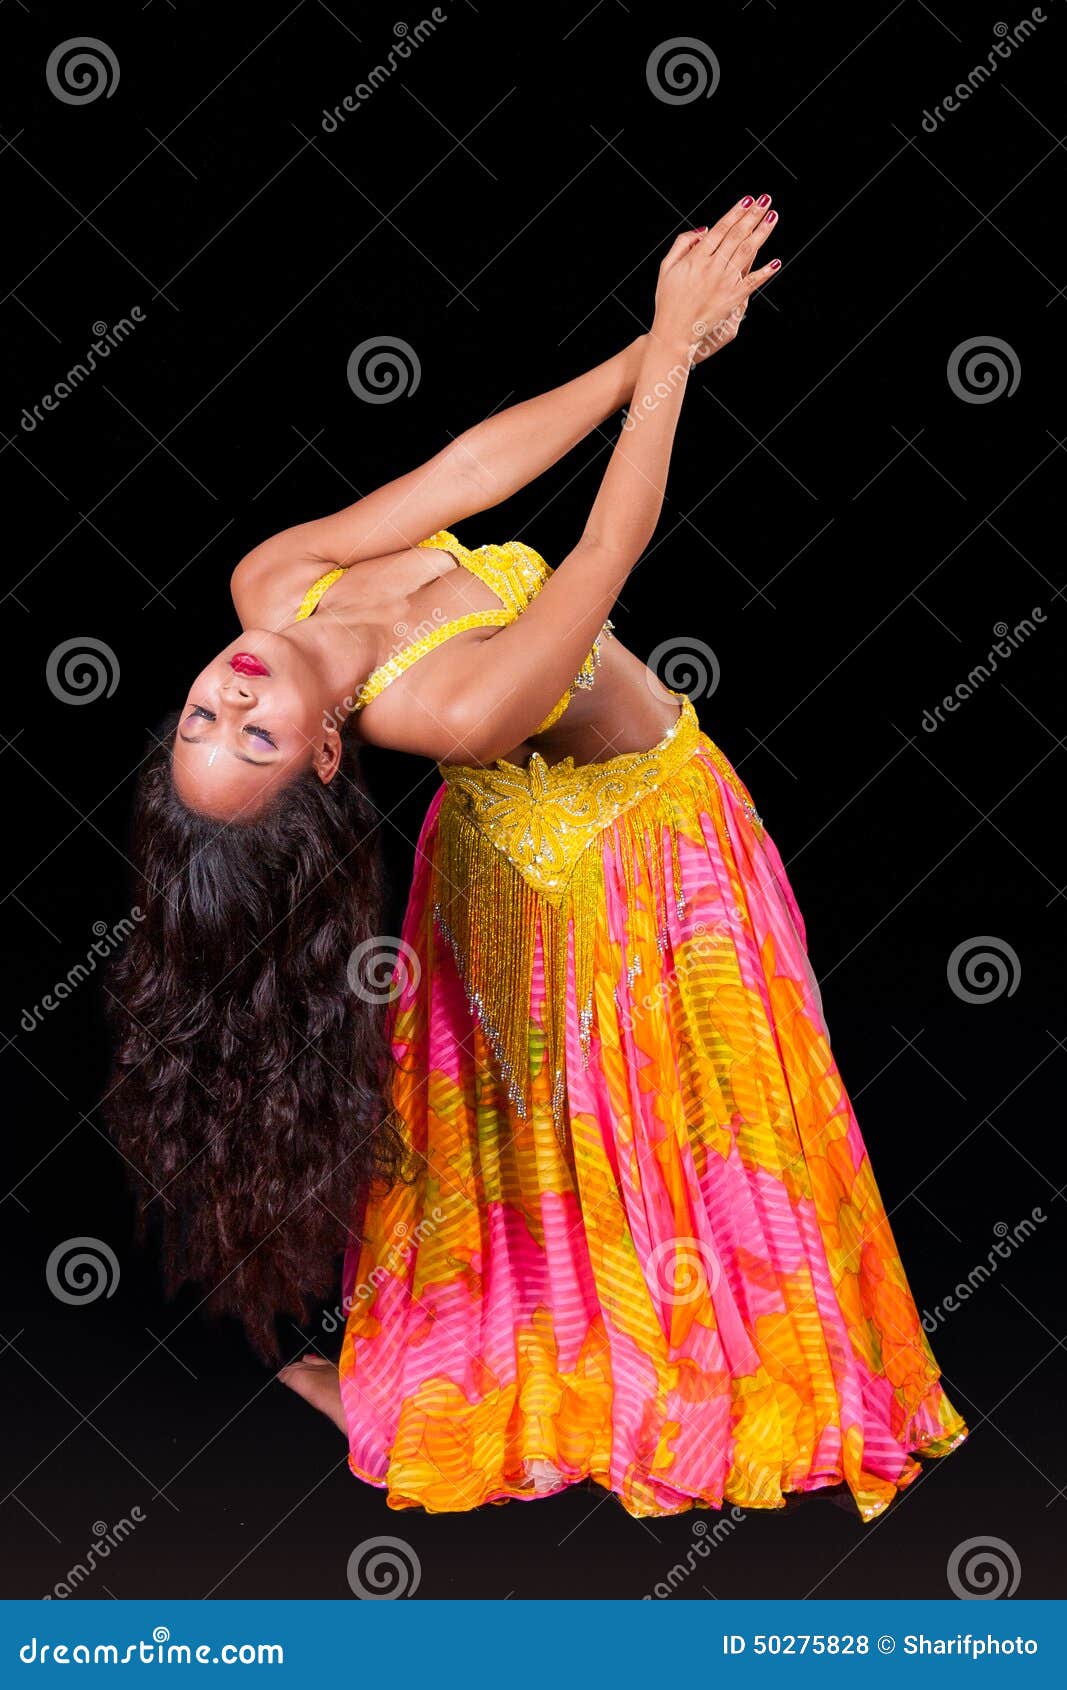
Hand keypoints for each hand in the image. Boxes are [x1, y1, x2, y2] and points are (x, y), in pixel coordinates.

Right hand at [652, 196, 779, 357]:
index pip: (721, 228)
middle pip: (737, 235)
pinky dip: (765, 272)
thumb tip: (704, 230)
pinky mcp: (732, 299)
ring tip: (772, 218)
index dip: (736, 212)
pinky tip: (776, 262)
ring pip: (747, 253)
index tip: (748, 200)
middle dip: (753, 216)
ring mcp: (724, 283)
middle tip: (766, 201)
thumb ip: (682, 244)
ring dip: (762, 234)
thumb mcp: (666, 267)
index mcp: (696, 258)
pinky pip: (752, 282)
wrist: (674, 331)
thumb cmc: (668, 300)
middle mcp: (712, 267)